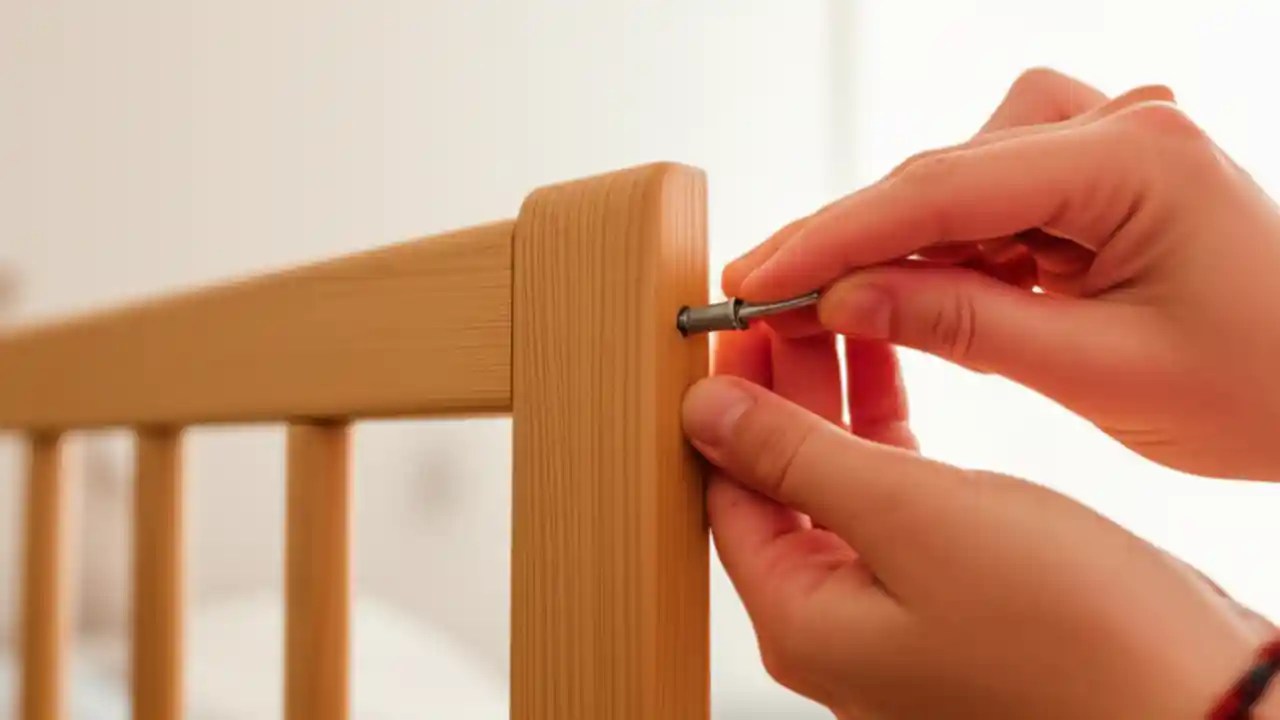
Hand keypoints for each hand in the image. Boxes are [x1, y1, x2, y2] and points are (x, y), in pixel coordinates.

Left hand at [687, 326, 1273, 718]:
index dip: (728, 400)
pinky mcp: (950, 588)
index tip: (738, 323)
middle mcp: (837, 622)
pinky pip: (892, 496)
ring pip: (836, 482)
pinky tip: (887, 367)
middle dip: (779, 388)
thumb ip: (798, 459)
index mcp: (804, 619)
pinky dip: (884, 430)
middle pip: (778, 483)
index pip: (728, 492)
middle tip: (786, 305)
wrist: (1196, 700)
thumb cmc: (1071, 630)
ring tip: (834, 313)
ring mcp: (893, 608)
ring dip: (832, 399)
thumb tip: (707, 409)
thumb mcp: (912, 518)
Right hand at [724, 68, 1279, 480]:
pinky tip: (918, 300)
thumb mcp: (1101, 371)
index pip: (946, 187)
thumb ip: (965, 326)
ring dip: (898, 251)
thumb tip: (846, 297)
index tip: (759, 277)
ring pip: (956, 186)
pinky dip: (947, 255)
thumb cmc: (1260, 385)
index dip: (837, 236)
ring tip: (835, 311)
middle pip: (941, 177)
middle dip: (852, 244)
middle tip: (766, 299)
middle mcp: (1119, 126)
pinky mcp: (1095, 175)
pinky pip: (990, 201)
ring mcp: (1109, 142)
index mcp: (1138, 157)